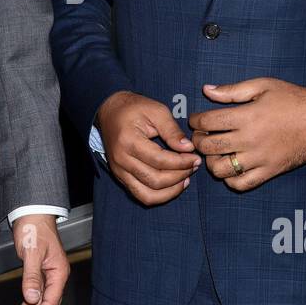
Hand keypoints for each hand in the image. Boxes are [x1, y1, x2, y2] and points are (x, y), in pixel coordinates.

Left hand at [4, 215, 69, 304]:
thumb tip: (32, 299)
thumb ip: (31, 277)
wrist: (32, 214)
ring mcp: (47, 277)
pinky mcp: (38, 275)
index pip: (50, 303)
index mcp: (58, 273)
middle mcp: (55, 278)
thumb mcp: (31, 253)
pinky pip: (33, 297)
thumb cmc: (34, 228)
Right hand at [95, 89, 201, 205]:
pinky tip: (173, 185)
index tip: (196, 157)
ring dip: (171, 191)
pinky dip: (160, 195)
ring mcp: (119, 171)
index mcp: (128, 141)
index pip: (160, 161)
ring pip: (148, 195)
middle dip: (180, 175)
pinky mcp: (121, 177)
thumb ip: (172, 130)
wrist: (109, 112)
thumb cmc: (133, 108)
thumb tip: (188, 148)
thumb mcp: (156, 111)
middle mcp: (121, 160)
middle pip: (155, 180)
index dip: (182, 162)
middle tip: (194, 165)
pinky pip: (141, 195)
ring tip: (186, 179)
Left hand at [189, 78, 305, 191]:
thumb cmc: (292, 99)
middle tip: (200, 136)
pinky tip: (230, 167)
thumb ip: (232, 90)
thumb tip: (206, 90)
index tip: (195, 119)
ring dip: (211, 161)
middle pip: (209, 146)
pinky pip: (242, 184)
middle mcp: (251, 140)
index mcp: (247, 117)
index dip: (195, 120)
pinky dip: (230, 179)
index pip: (208, 122)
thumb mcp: (263, 86)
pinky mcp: (269, 172)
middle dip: (197, 141)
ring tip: (215, 152)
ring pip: (221, 169)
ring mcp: (260, 159)